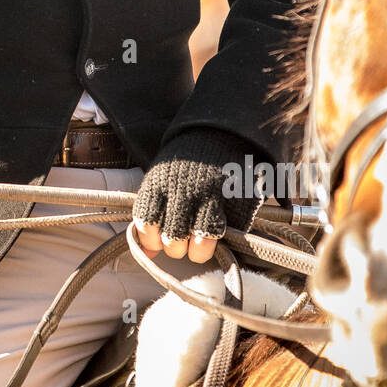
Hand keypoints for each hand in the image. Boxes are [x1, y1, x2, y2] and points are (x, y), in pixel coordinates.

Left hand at [132, 127, 263, 263]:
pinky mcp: (238, 205)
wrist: (223, 133)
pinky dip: (225, 239)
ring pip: (201, 247)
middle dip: (175, 248)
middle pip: (173, 241)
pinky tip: (220, 228)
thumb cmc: (186, 165)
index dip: (151, 240)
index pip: (147, 224)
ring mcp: (213, 199)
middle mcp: (185, 193)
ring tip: (199, 245)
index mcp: (160, 185)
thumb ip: (152, 213)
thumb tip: (147, 253)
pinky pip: (228, 237)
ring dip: (198, 252)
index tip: (157, 240)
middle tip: (181, 242)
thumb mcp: (161, 178)